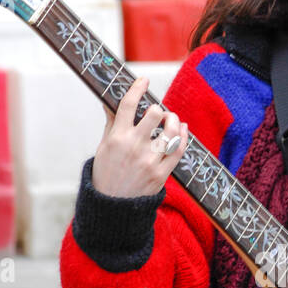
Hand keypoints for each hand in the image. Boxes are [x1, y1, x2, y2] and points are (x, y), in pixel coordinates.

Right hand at [92, 75, 188, 197]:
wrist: (112, 207)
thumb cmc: (106, 174)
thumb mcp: (103, 147)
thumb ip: (111, 123)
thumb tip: (110, 101)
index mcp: (116, 138)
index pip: (128, 105)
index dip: (137, 88)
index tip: (144, 81)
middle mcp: (134, 147)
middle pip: (154, 115)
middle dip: (159, 109)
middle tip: (159, 112)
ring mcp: (149, 161)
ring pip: (171, 132)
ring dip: (174, 121)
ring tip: (171, 120)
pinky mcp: (161, 174)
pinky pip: (179, 151)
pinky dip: (183, 137)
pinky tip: (182, 130)